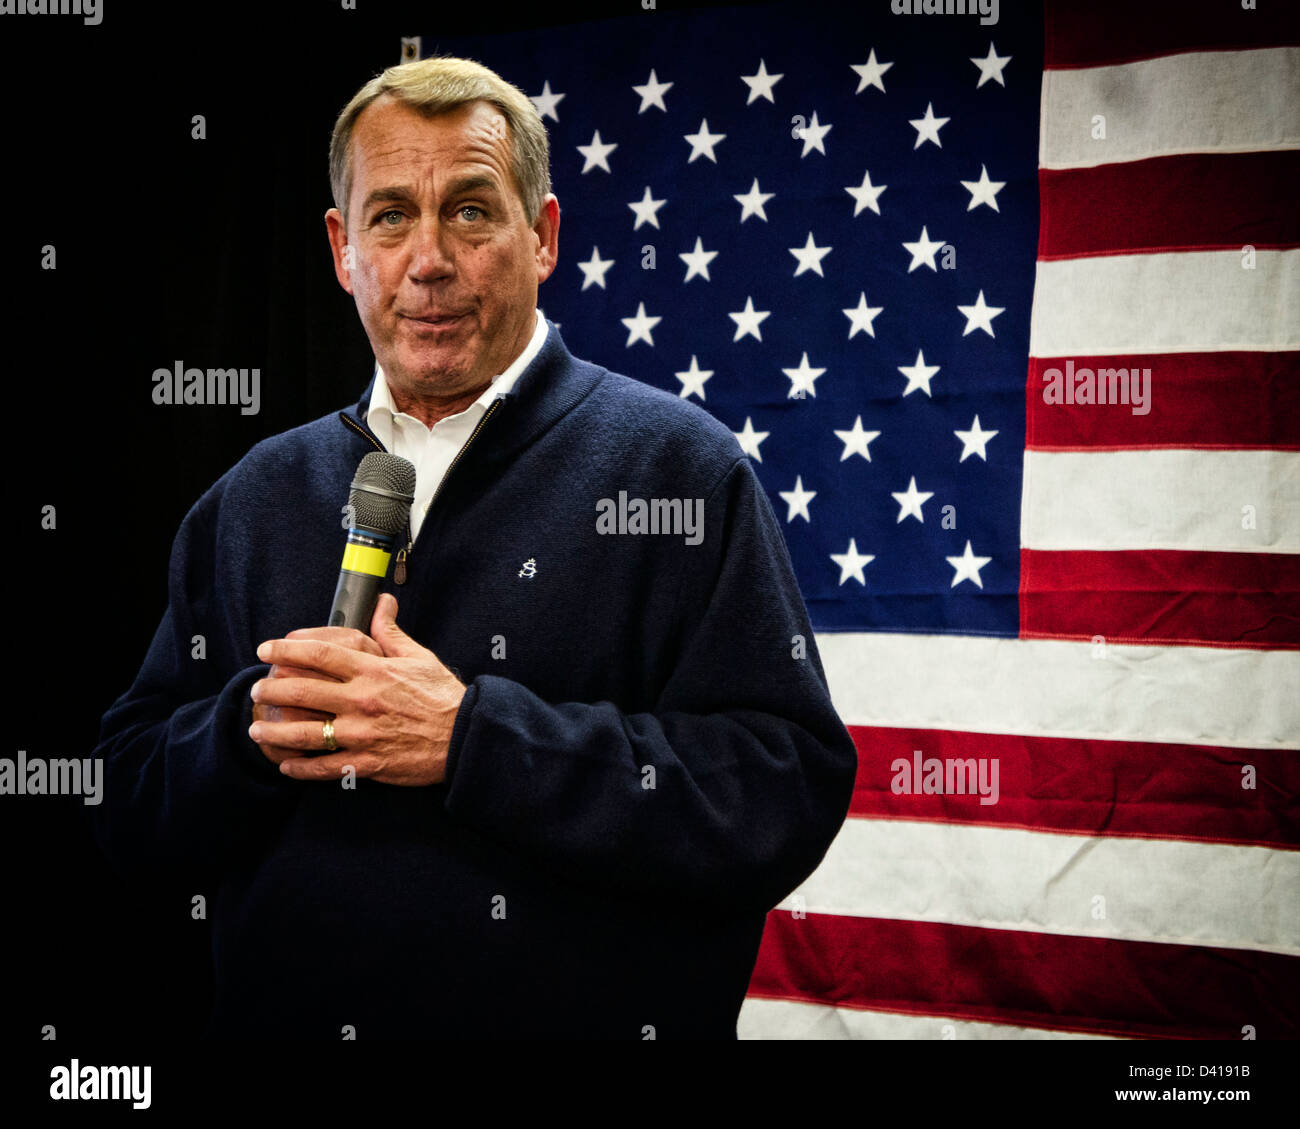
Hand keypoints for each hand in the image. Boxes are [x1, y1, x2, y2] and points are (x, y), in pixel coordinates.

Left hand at [247, 594, 466, 785]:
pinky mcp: (368, 762)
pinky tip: (286, 765)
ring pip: (306, 734)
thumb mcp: (419, 657)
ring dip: (275, 732)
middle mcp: (362, 701)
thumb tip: (383, 602)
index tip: (266, 649)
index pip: (320, 655)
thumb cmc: (443, 696)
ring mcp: (362, 734)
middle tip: (256, 691)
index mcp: (373, 671)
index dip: (286, 650)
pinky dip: (302, 768)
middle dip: (271, 691)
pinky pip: (326, 767)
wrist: (465, 737)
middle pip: (302, 693)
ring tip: (257, 730)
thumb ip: (391, 632)